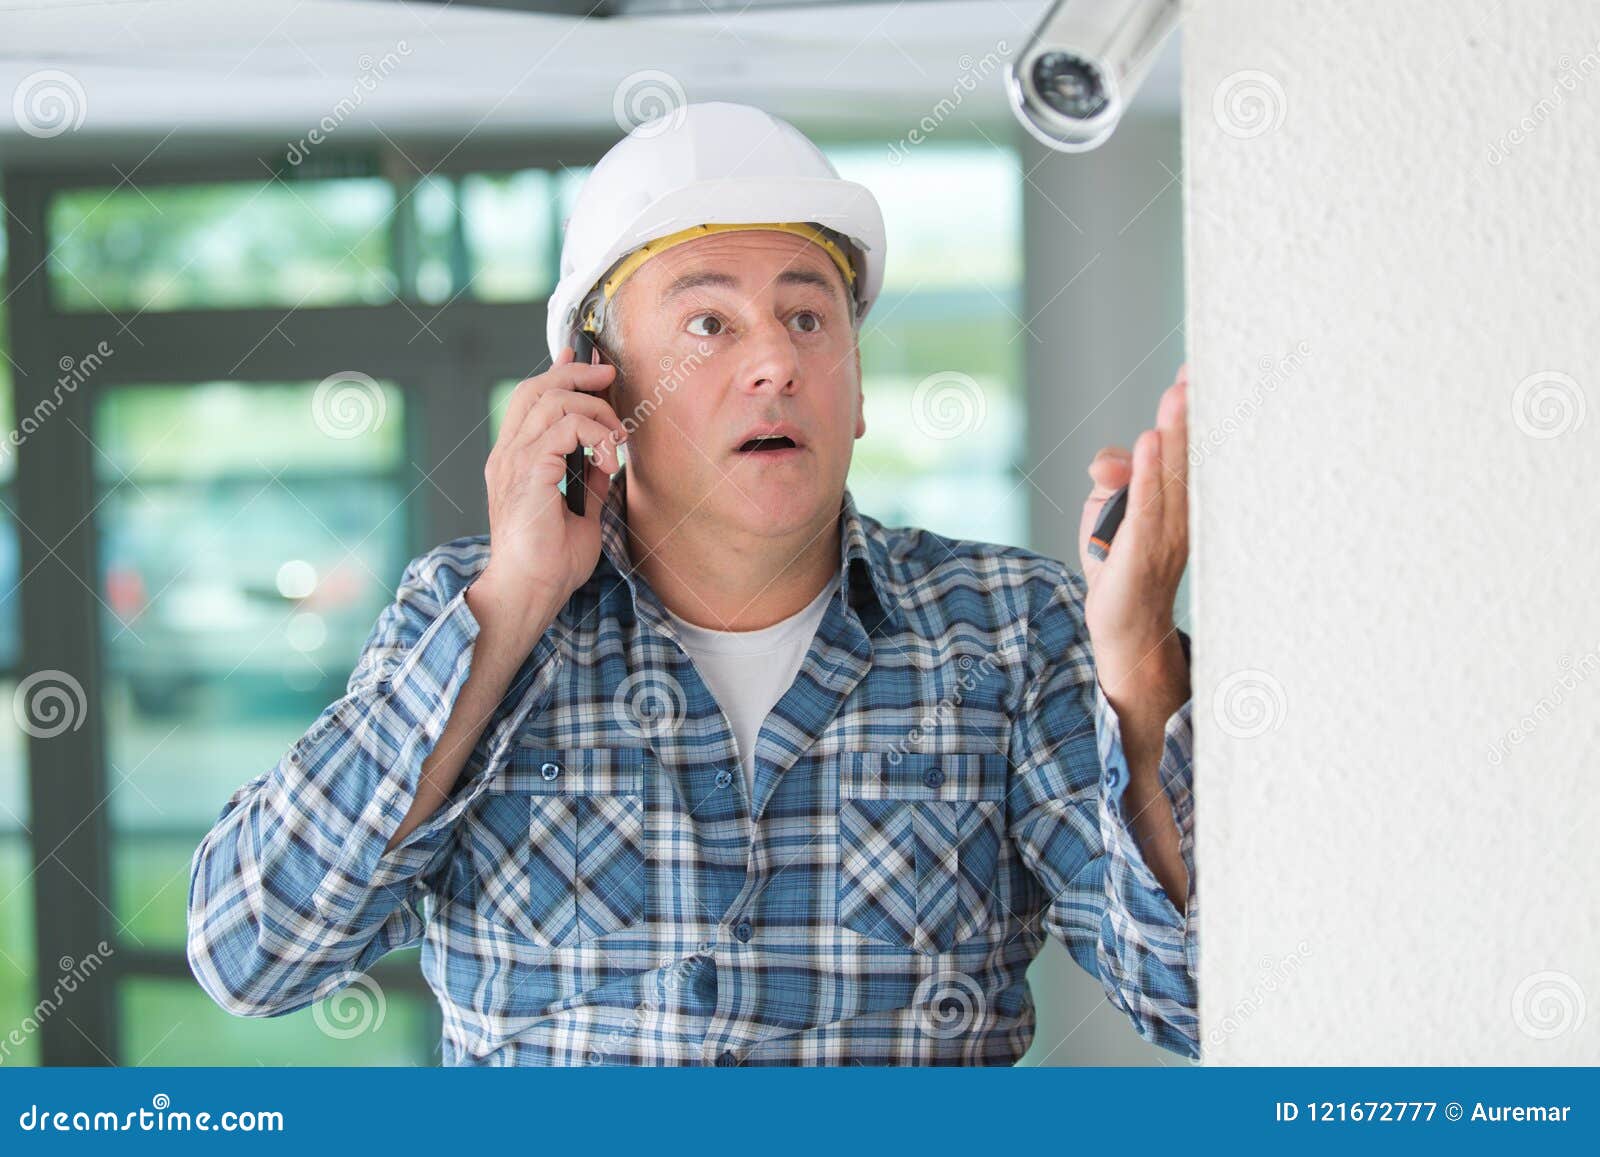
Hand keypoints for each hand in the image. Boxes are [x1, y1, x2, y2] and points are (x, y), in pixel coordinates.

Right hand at [477, 346, 626, 630]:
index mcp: (515, 461)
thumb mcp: (581, 513)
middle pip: (538, 387)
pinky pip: (564, 428)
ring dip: (594, 410)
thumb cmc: (551, 563)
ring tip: (615, 438)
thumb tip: (606, 457)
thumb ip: (588, 482)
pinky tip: (606, 459)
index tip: (589, 362)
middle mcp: (508, 455)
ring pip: (553, 400)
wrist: (530, 592)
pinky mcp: (528, 473)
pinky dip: (594, 435)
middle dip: (578, 374)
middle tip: (610, 377)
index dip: (560, 372)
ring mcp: (513, 461)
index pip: (531, 399)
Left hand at [1077, 365, 1189, 706]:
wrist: (1126, 626)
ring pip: (1170, 476)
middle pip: (1185, 455)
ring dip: (1174, 434)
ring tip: (1177, 395)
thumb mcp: (1108, 511)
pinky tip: (1147, 445)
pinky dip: (1146, 477)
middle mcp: (1180, 512)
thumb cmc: (1120, 562)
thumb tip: (1107, 457)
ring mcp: (1165, 533)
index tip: (1196, 369)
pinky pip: (1146, 510)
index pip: (1185, 448)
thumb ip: (1111, 476)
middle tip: (1196, 370)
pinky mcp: (1140, 553)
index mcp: (1177, 499)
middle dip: (1190, 412)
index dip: (1191, 411)